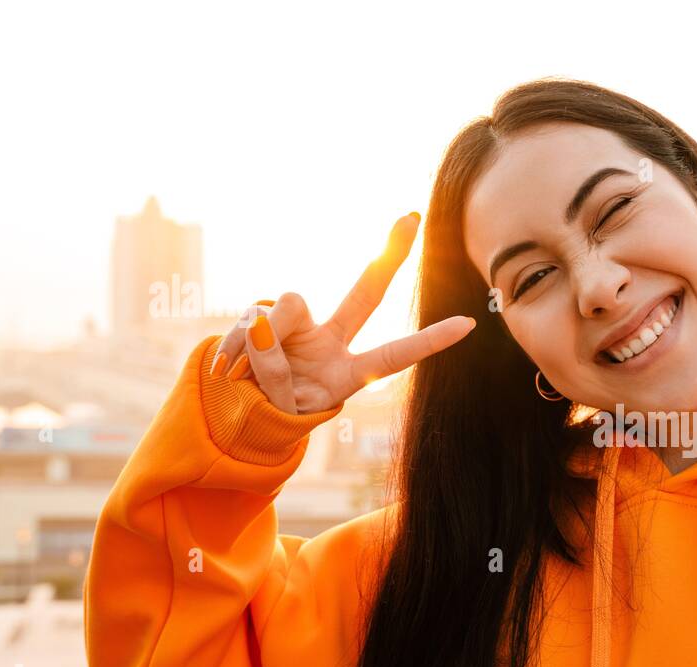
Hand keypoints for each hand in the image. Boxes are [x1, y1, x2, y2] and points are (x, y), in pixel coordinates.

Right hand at [209, 211, 475, 413]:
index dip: (430, 341)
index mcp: (347, 374)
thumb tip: (261, 325)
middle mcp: (330, 342)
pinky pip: (251, 318)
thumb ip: (274, 374)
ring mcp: (299, 327)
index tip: (470, 324)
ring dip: (261, 342)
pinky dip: (236, 343)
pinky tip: (226, 367)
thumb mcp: (280, 409)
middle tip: (413, 217)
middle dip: (390, 257)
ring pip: (287, 309)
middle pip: (366, 295)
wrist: (236, 413)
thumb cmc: (269, 417)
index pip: (393, 355)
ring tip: (242, 375)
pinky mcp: (265, 317)